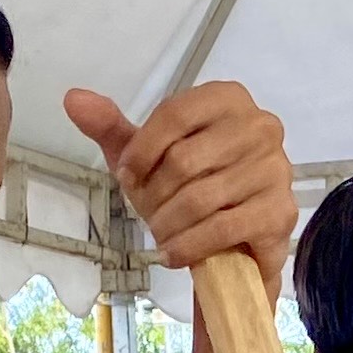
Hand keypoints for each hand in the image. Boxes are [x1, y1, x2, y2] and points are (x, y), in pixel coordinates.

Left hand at [67, 82, 295, 289]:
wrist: (231, 246)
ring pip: (200, 198)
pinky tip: (175, 253)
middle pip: (184, 160)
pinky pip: (221, 228)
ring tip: (162, 237)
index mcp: (229, 99)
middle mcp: (261, 126)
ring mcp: (275, 170)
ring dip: (169, 226)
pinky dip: (188, 246)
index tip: (128, 176)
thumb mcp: (147, 158)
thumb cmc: (189, 191)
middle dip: (156, 196)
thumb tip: (73, 98)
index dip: (141, 150)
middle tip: (151, 216)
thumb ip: (113, 128)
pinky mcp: (279, 213)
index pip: (174, 114)